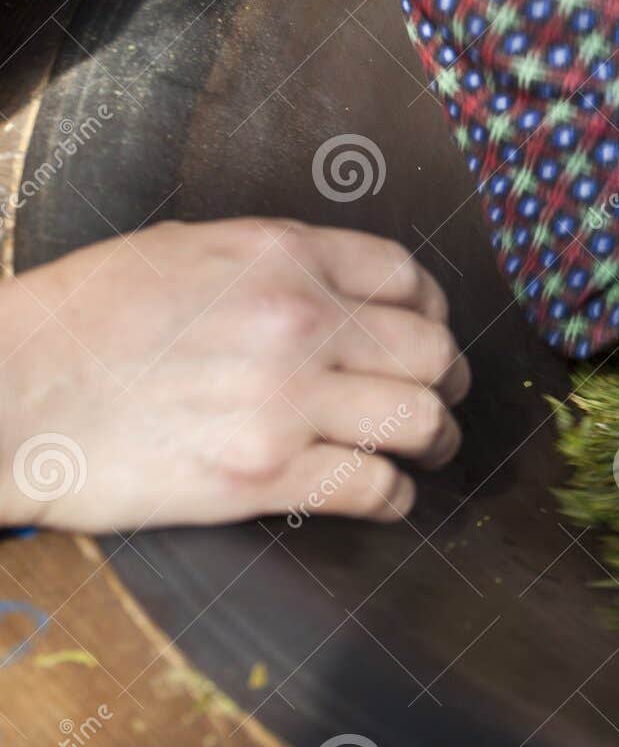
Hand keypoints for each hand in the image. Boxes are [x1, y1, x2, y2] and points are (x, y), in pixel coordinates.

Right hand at [0, 219, 469, 532]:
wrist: (6, 392)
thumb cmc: (80, 319)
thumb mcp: (182, 249)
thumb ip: (272, 261)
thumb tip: (335, 286)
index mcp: (281, 256)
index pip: (407, 276)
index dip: (431, 311)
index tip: (427, 332)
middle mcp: (299, 321)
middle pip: (431, 351)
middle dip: (446, 379)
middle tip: (441, 398)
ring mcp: (287, 401)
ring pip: (420, 421)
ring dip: (436, 439)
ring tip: (429, 448)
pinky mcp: (264, 476)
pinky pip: (374, 488)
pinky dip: (394, 497)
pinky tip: (385, 495)